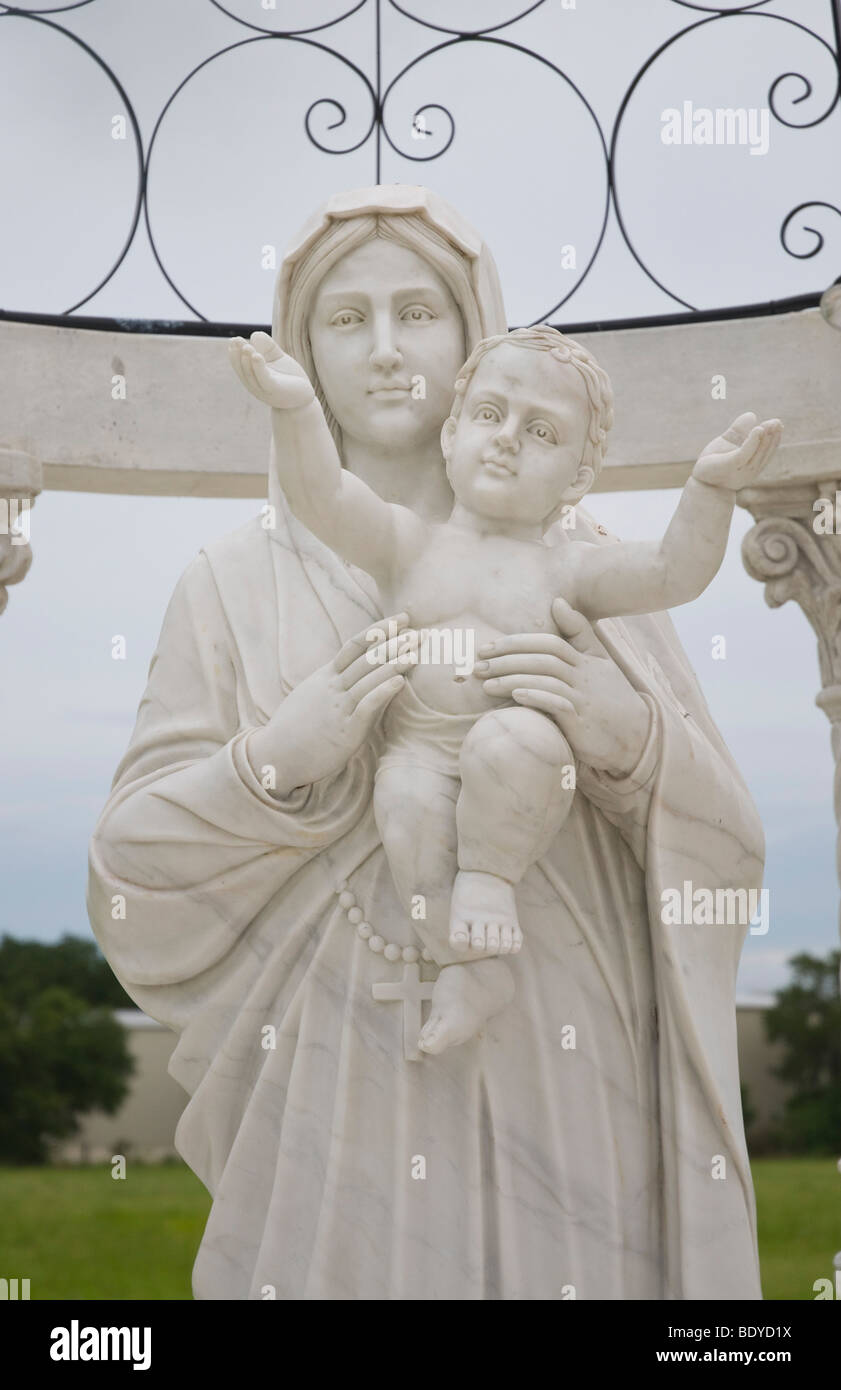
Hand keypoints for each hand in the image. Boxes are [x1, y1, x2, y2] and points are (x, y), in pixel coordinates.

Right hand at [229, 331, 315, 409]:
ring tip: (246, 347)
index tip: (233, 341)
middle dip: (238, 355)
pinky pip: (264, 379)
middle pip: (242, 370)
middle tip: (236, 340)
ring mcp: (264, 390)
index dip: (234, 354)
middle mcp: (255, 385)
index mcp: (251, 377)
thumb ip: (267, 346)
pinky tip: (257, 356)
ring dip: (247, 361)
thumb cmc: (288, 376)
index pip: (239, 366)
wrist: (304, 397)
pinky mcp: (276, 391)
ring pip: (252, 375)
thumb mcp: (277, 358)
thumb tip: (255, 335)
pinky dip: (259, 368)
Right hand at [247, 614, 416, 794]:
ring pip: (369, 679)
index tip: (402, 618)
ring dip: (395, 664)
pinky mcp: (345, 731)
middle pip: (367, 658)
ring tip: (417, 652)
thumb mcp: (312, 695)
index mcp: (326, 677)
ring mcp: (339, 708)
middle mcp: (333, 687)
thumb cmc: (295, 728)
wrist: (276, 755)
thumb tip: (352, 672)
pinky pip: (365, 707)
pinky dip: (383, 692)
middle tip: (420, 632)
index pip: (355, 644)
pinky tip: (400, 682)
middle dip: (396, 643)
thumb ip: (333, 682)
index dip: (380, 629)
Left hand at [477, 597, 649, 775]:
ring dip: (513, 679)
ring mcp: (584, 698)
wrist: (638, 738)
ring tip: (486, 685)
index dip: (517, 642)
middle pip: (543, 658)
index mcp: (587, 661)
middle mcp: (585, 676)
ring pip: (546, 680)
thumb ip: (578, 634)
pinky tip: (516, 696)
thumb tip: (557, 601)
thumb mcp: (599, 663)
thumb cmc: (612, 700)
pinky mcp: (583, 722)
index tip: (488, 648)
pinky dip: (536, 697)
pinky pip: (558, 704)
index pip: (550, 642)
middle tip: (478, 665)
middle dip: (507, 659)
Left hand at [693, 411, 781, 491]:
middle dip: (772, 436)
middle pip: (764, 452)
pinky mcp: (730, 466)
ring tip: (770, 425)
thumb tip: (752, 415)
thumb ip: (739, 429)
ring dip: (765, 438)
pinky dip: (752, 442)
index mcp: (754, 465)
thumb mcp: (729, 442)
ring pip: (757, 453)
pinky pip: (744, 453)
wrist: (701, 479)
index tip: (778, 424)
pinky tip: (758, 430)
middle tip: (777, 422)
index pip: (767, 452)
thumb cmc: (715, 461)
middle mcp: (750, 470)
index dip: (774, 438)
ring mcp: (741, 470)